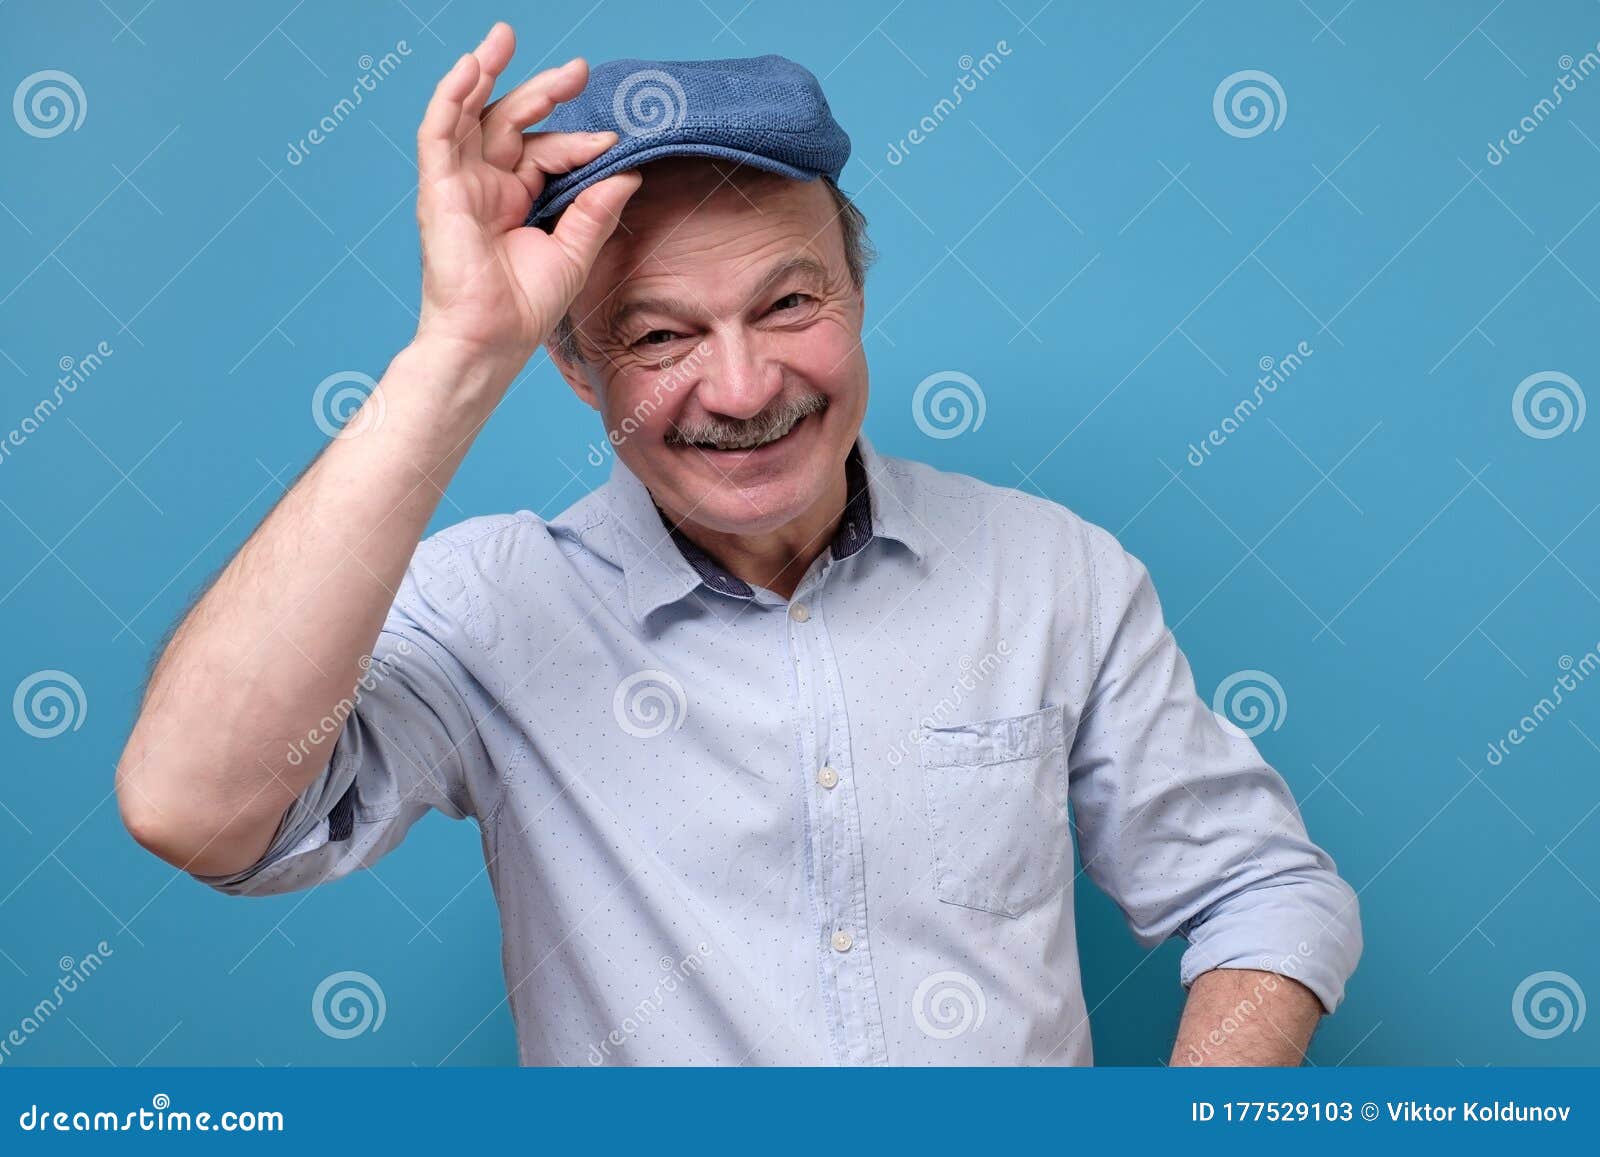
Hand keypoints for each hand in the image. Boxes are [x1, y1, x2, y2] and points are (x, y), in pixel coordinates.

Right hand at [412, 23, 640, 379]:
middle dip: (542, 91)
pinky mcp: (440, 188)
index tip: (613, 139)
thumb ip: (598, 209)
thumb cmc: (526, 307)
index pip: (547, 153)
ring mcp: (462, 184)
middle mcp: (488, 185)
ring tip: (504, 37)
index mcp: (518, 200)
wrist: (491, 338)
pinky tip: (471, 68)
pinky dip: (451, 98)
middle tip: (578, 68)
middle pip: (511, 122)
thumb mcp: (575, 251)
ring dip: (485, 74)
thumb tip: (628, 170)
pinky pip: (439, 132)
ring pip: (470, 115)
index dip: (579, 142)